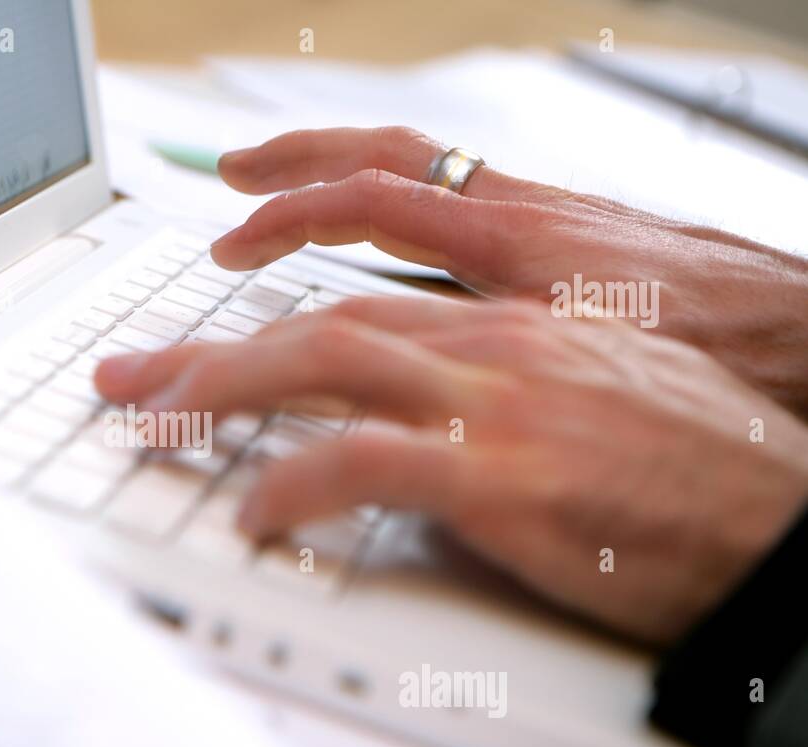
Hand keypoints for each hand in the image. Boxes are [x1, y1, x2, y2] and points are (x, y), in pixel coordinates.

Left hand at [94, 297, 807, 641]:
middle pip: (317, 319)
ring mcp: (496, 400)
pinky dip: (292, 482)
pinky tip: (253, 511)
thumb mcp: (586, 406)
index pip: (358, 295)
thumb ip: (495, 400)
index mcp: (513, 320)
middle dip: (208, 350)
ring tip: (154, 423)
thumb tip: (421, 427)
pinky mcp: (504, 474)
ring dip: (219, 388)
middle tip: (132, 380)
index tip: (202, 338)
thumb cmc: (695, 473)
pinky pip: (362, 460)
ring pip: (322, 358)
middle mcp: (493, 342)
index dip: (264, 315)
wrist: (782, 519)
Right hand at [212, 126, 807, 415]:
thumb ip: (497, 359)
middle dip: (297, 159)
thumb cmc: (722, 352)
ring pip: (425, 164)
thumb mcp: (591, 369)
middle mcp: (528, 210)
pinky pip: (461, 189)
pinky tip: (386, 227)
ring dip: (341, 166)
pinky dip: (399, 193)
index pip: (374, 199)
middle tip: (233, 173)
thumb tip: (404, 386)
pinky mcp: (568, 230)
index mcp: (519, 239)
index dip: (287, 216)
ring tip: (286, 180)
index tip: (231, 240)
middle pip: (388, 155)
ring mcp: (547, 213)